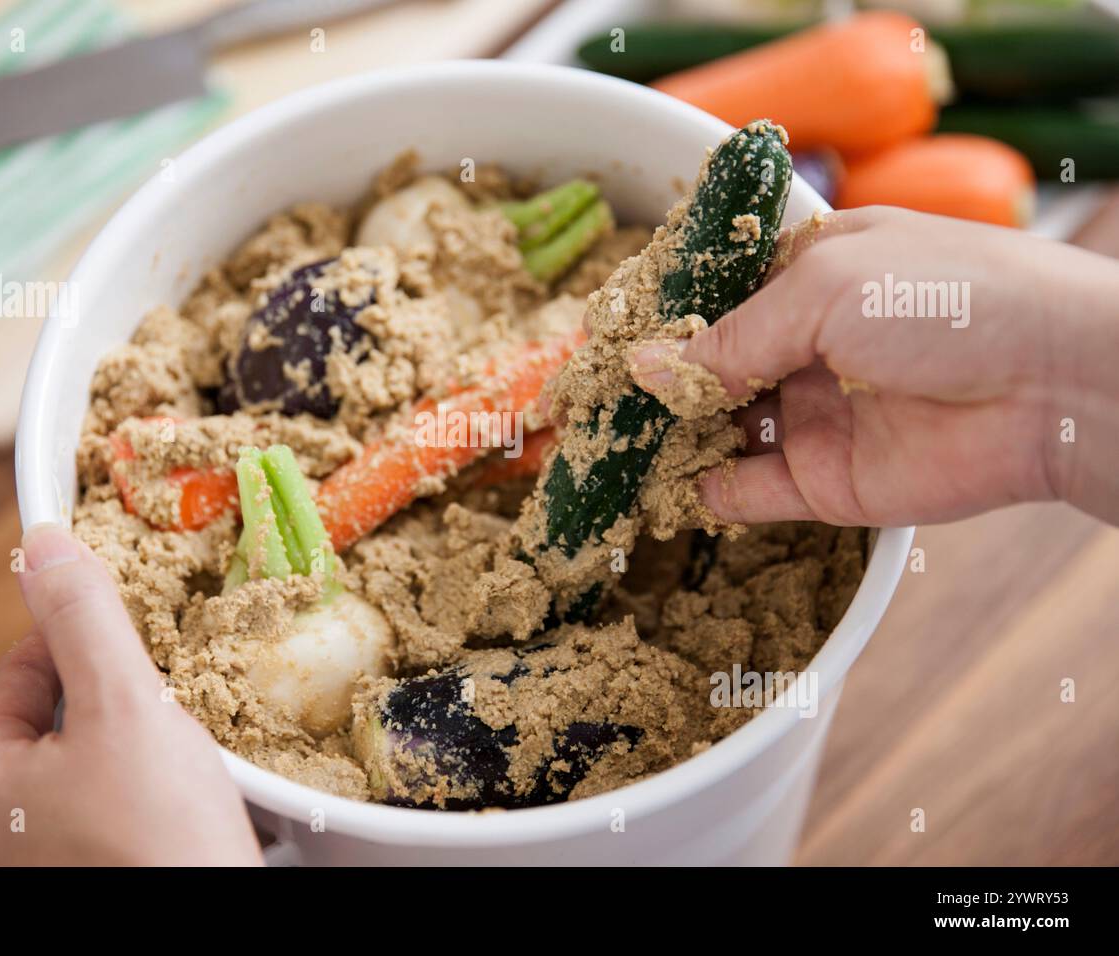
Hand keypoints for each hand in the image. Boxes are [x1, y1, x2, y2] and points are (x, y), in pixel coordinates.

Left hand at [0, 525, 262, 865]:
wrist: (205, 943)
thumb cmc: (158, 845)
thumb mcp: (126, 708)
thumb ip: (84, 619)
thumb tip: (44, 545)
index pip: (21, 673)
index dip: (83, 641)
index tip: (137, 634)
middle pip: (57, 728)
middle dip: (122, 708)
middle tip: (176, 704)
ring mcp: (30, 873)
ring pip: (89, 779)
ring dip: (143, 759)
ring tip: (192, 762)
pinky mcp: (80, 887)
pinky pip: (109, 827)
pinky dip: (150, 809)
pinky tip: (192, 811)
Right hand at [629, 207, 1118, 527]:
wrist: (1053, 385)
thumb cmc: (948, 299)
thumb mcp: (821, 289)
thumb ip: (725, 337)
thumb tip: (639, 365)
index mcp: (806, 273)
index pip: (712, 296)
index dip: (656, 317)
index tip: (597, 338)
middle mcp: (803, 343)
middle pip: (706, 368)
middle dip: (650, 386)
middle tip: (585, 406)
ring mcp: (811, 414)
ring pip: (717, 431)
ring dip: (665, 440)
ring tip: (603, 451)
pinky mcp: (825, 482)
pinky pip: (747, 490)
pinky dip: (702, 492)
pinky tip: (657, 490)